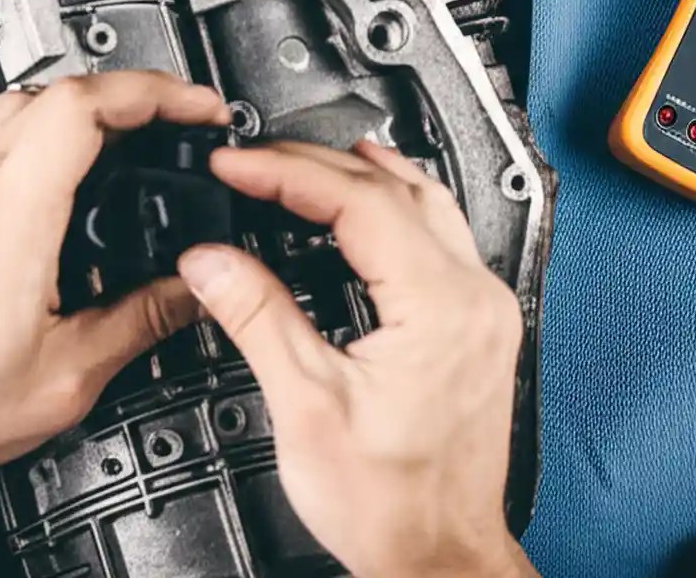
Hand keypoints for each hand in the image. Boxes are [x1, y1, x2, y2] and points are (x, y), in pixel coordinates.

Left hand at [0, 71, 229, 498]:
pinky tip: (68, 170)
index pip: (79, 109)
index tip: (195, 110)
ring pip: (20, 104)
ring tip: (132, 141)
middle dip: (131, 97)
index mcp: (3, 224)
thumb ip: (142, 321)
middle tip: (177, 125)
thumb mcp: (68, 377)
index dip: (152, 94)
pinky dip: (43, 131)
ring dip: (85, 109)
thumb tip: (193, 289)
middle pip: (55, 93)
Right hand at [177, 141, 538, 576]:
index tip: (235, 163)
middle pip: (395, 189)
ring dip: (363, 174)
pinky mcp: (479, 326)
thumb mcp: (307, 405)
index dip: (287, 172)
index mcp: (437, 308)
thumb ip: (258, 318)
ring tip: (304, 160)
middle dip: (316, 164)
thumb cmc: (390, 504)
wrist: (439, 554)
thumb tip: (210, 261)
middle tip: (253, 158)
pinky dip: (396, 207)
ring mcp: (485, 310)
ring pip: (427, 203)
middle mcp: (474, 298)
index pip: (358, 202)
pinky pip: (441, 236)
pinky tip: (369, 205)